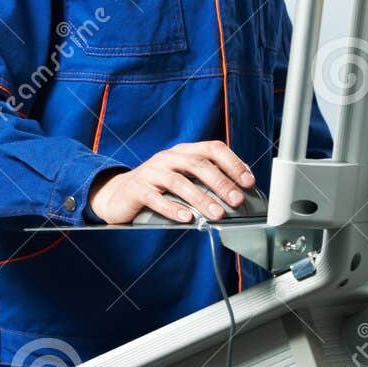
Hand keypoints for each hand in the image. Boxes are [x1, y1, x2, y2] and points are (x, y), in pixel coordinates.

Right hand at [88, 141, 256, 224]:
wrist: (118, 194)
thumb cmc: (158, 188)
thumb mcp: (183, 178)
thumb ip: (206, 181)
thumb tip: (239, 192)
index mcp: (182, 152)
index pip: (212, 148)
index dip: (232, 163)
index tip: (248, 181)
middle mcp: (167, 158)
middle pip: (197, 164)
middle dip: (221, 182)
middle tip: (237, 200)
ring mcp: (151, 172)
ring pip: (178, 181)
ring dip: (201, 198)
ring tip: (217, 214)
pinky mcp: (137, 189)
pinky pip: (155, 198)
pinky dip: (173, 208)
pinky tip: (187, 218)